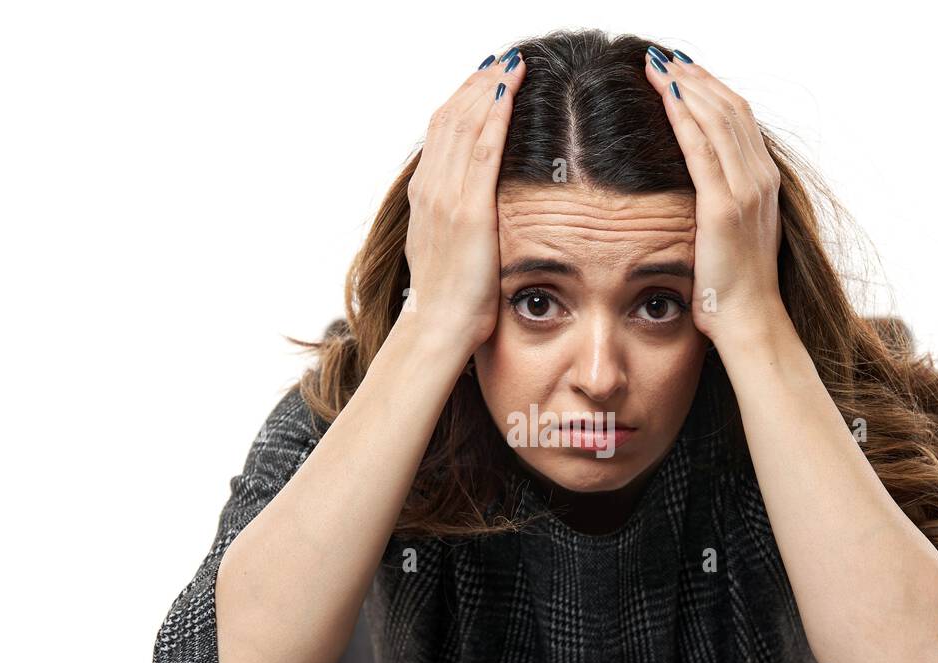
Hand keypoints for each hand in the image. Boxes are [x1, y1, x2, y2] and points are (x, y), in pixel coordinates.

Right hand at [401, 48, 526, 355]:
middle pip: (451, 118)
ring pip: (465, 123)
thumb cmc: (449, 301)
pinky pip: (484, 148)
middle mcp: (432, 188)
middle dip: (477, 84)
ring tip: (511, 64)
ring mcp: (448, 197)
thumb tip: (475, 214)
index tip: (484, 80)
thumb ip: (457, 223)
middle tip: (501, 60)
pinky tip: (512, 90)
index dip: (462, 100)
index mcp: (426, 195)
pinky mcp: (470, 209)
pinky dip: (496, 113)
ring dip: (488, 88)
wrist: (438, 327)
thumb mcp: (447, 251)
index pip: (442, 132)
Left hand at [642, 48, 790, 345]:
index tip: (684, 70)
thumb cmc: (732, 289)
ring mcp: (745, 192)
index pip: (738, 119)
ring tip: (658, 64)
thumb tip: (697, 192)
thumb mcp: (730, 237)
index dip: (711, 89)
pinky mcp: (723, 208)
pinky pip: (701, 149)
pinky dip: (683, 116)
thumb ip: (720, 205)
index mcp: (763, 183)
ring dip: (686, 86)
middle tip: (664, 57)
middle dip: (696, 78)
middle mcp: (760, 179)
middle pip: (729, 108)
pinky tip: (664, 95)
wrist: (749, 322)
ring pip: (717, 119)